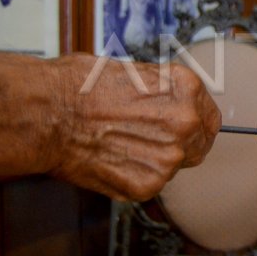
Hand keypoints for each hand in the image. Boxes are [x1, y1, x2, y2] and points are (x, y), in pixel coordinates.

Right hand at [47, 55, 221, 201]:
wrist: (46, 112)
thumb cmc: (78, 86)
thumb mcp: (132, 71)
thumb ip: (162, 92)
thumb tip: (171, 104)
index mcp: (186, 89)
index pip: (210, 117)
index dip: (196, 124)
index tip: (186, 129)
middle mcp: (186, 123)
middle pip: (199, 144)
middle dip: (180, 144)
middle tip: (150, 141)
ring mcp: (168, 157)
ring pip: (174, 167)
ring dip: (154, 161)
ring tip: (120, 145)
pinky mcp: (146, 184)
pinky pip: (150, 184)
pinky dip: (133, 177)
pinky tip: (111, 159)